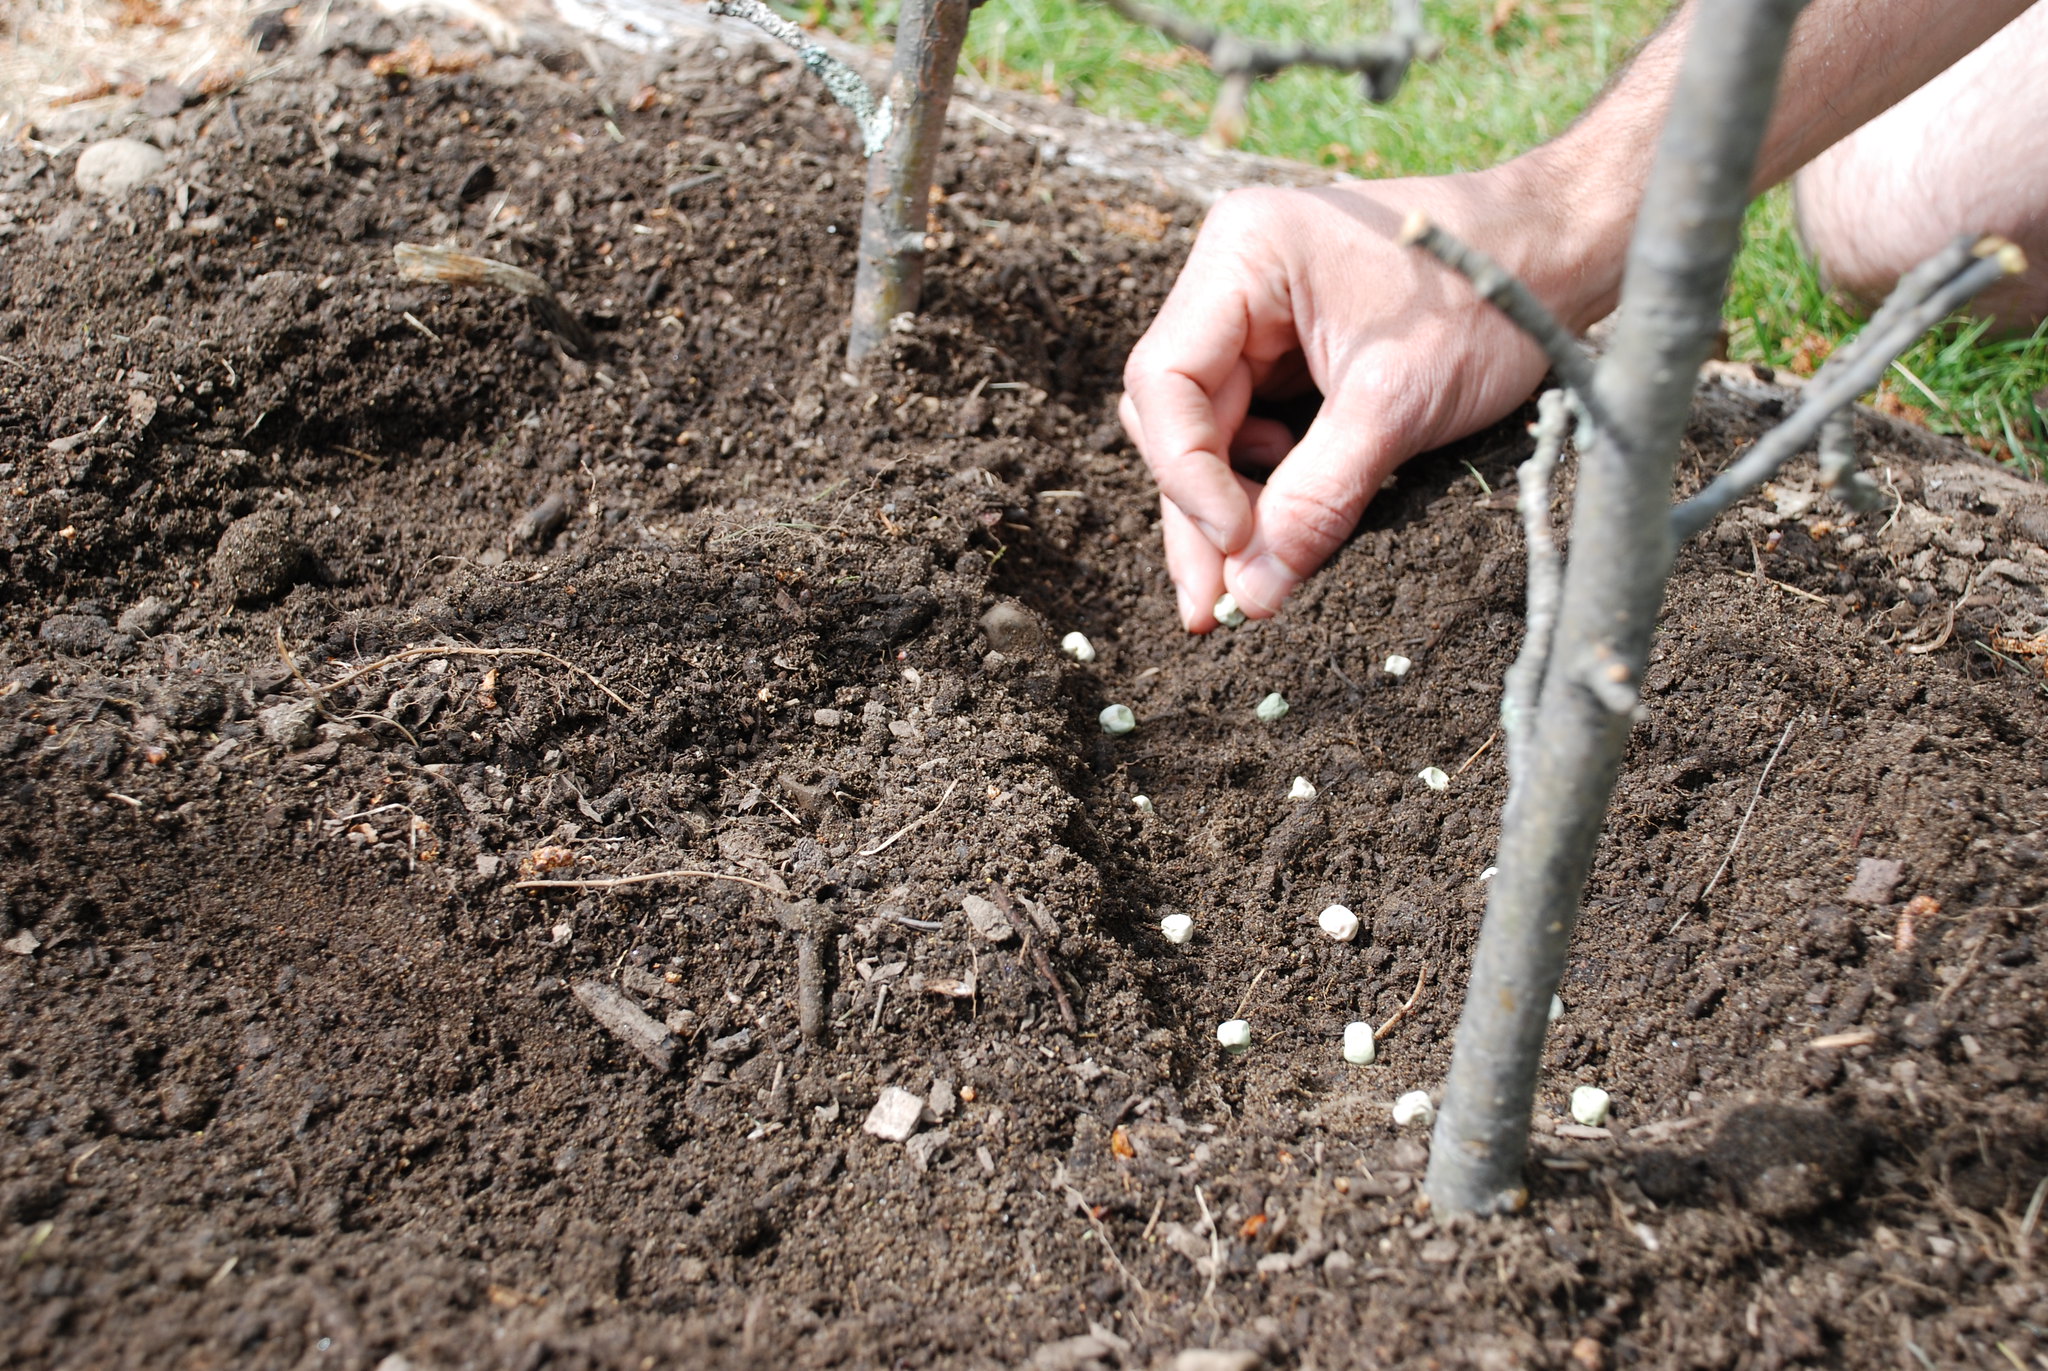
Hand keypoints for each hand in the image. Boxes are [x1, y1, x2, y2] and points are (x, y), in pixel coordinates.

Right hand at [1120, 167, 1590, 630]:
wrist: (1563, 255)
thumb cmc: (1488, 300)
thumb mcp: (1396, 407)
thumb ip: (1315, 499)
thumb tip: (1251, 596)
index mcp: (1242, 256)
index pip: (1165, 380)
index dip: (1185, 473)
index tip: (1233, 547)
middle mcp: (1234, 281)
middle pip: (1179, 415)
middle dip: (1202, 513)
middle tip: (1212, 609)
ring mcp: (1258, 318)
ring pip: (1213, 434)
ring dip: (1234, 510)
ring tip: (1258, 580)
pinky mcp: (1291, 353)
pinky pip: (1255, 433)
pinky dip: (1269, 490)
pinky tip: (1290, 530)